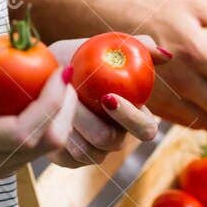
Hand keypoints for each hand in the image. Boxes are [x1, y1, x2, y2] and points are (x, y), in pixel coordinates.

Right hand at [0, 50, 77, 191]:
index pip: (24, 130)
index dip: (50, 103)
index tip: (60, 71)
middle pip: (46, 143)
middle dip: (65, 108)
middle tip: (65, 73)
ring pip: (45, 150)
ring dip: (60, 118)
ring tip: (58, 84)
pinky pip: (34, 151)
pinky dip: (47, 126)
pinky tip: (41, 100)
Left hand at [42, 37, 163, 167]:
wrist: (41, 73)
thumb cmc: (77, 59)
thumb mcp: (101, 47)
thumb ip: (135, 47)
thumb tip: (165, 55)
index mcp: (133, 115)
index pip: (146, 129)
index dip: (131, 117)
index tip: (107, 96)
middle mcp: (116, 136)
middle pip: (112, 141)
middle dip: (89, 118)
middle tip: (72, 94)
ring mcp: (95, 151)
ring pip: (88, 150)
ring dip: (69, 122)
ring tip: (53, 96)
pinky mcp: (71, 159)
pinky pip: (67, 157)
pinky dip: (56, 134)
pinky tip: (48, 113)